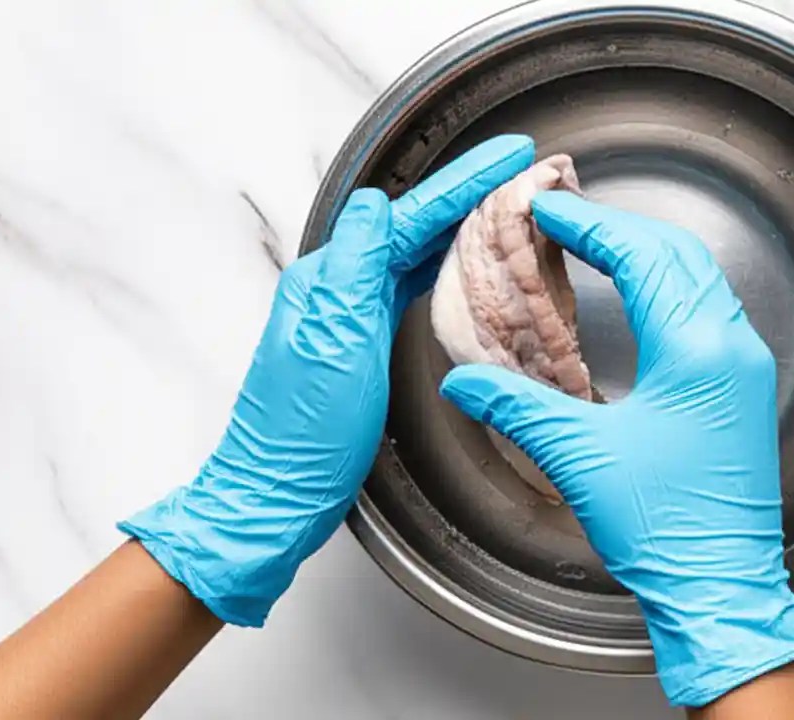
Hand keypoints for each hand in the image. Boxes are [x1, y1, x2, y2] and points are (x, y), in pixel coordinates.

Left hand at [119, 135, 535, 626]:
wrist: (275, 496)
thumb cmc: (303, 431)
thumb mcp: (334, 342)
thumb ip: (357, 267)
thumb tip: (378, 205)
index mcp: (331, 280)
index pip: (407, 215)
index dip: (462, 184)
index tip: (508, 156)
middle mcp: (338, 289)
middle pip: (412, 225)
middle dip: (466, 194)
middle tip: (518, 170)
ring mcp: (349, 316)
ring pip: (414, 253)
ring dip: (459, 225)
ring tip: (506, 205)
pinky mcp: (362, 345)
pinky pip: (409, 288)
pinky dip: (443, 268)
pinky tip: (466, 266)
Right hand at [439, 192, 793, 706]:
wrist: (720, 588)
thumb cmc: (663, 527)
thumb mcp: (579, 458)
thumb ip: (517, 406)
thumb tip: (465, 379)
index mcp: (696, 350)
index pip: (641, 257)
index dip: (590, 225)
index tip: (549, 207)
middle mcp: (731, 346)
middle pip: (676, 254)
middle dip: (619, 228)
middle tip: (566, 218)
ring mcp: (745, 367)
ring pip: (698, 279)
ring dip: (647, 253)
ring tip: (594, 246)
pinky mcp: (743, 390)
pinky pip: (708, 310)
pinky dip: (668, 285)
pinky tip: (636, 296)